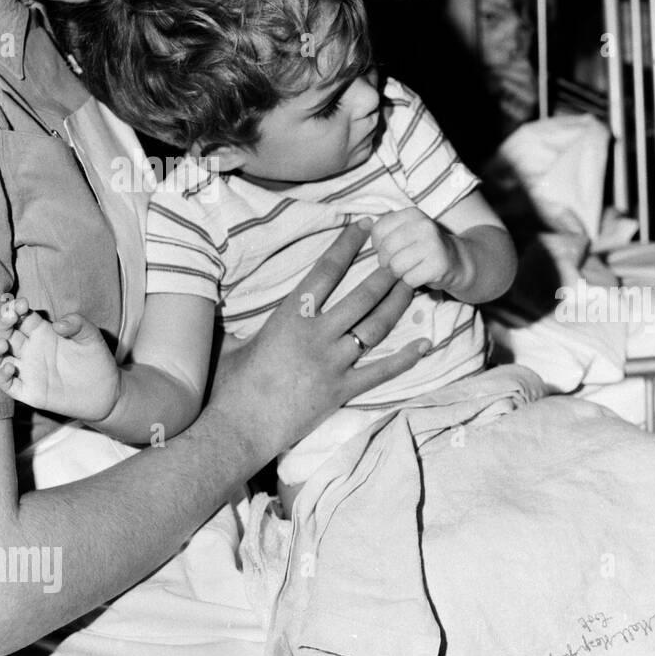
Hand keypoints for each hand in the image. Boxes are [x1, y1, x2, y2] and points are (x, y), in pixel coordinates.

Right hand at [0, 298, 119, 421]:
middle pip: (5, 333)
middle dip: (2, 323)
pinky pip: (7, 384)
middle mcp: (30, 349)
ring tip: (3, 344)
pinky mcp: (29, 391)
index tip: (22, 304)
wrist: (106, 391)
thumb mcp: (91, 336)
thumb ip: (78, 324)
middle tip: (9, 317)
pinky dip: (2, 376)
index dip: (16, 308)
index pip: (20, 316)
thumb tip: (58, 325)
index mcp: (42, 332)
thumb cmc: (96, 360)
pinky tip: (11, 368)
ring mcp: (27, 370)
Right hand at [206, 223, 429, 462]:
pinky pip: (381, 372)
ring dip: (397, 304)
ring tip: (414, 286)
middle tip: (404, 254)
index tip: (365, 227)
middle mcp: (317, 335)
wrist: (239, 428)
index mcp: (290, 317)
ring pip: (376, 327)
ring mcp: (333, 363)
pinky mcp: (343, 390)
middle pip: (362, 296)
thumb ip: (243, 326)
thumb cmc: (229, 388)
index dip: (347, 245)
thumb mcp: (232, 345)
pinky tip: (425, 343)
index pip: (326, 271)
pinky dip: (406, 358)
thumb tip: (233, 315)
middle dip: (385, 272)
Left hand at [370, 208, 467, 291]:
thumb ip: (385, 229)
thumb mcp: (406, 231)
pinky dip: (412, 282)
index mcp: (412, 214)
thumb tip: (362, 226)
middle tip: (399, 264)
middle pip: (386, 249)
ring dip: (400, 273)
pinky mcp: (439, 264)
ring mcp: (434, 244)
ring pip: (397, 266)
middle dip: (388, 262)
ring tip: (412, 268)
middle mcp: (424, 225)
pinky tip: (422, 275)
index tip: (391, 250)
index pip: (378, 230)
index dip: (379, 246)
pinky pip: (410, 279)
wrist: (458, 261)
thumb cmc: (423, 248)